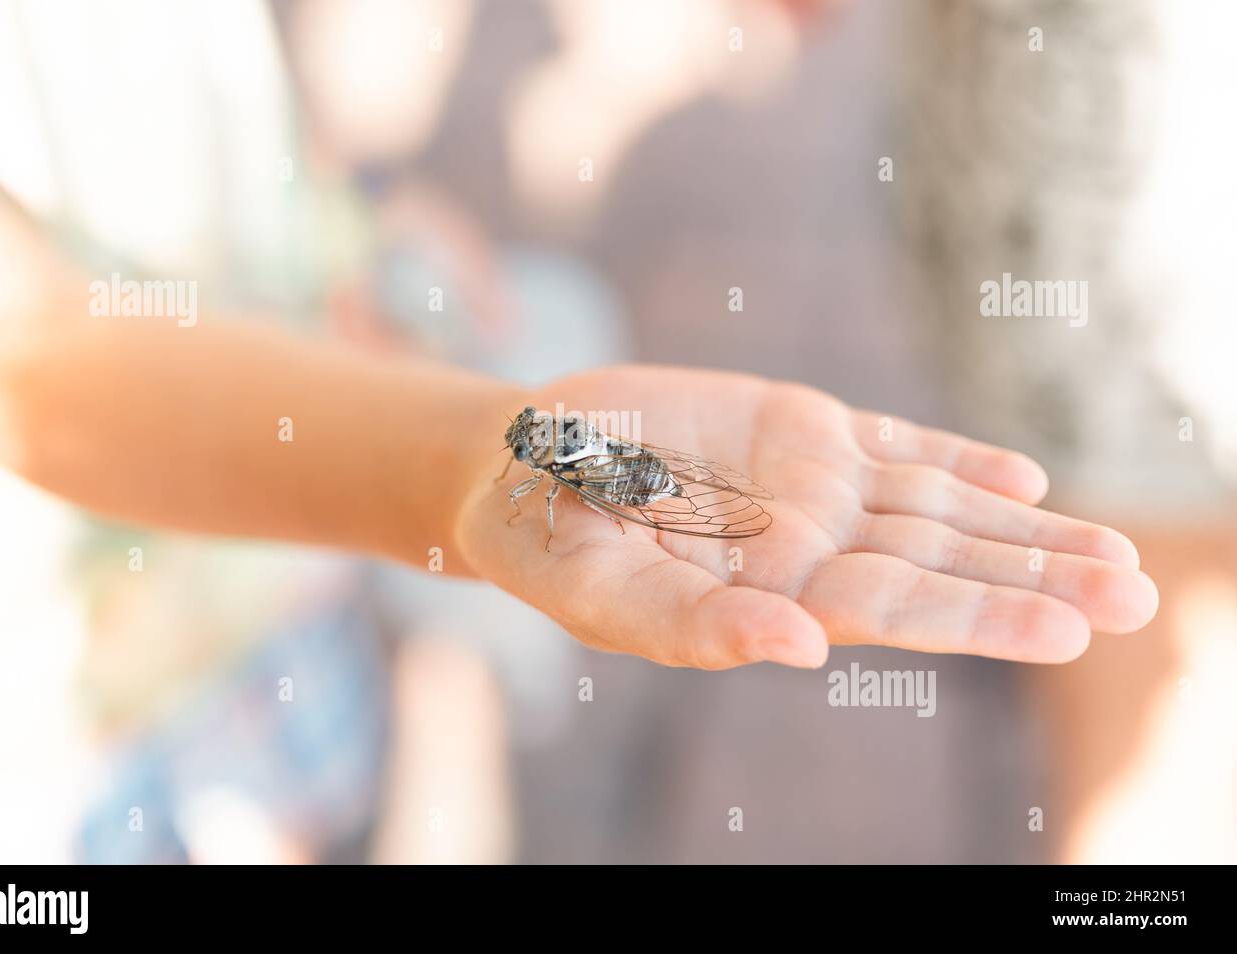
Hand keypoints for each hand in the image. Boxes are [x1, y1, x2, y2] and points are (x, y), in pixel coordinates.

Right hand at [455, 365, 1158, 667]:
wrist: (521, 465)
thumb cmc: (543, 540)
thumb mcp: (603, 590)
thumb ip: (697, 625)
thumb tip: (803, 646)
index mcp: (770, 593)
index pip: (897, 610)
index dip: (980, 616)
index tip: (1070, 628)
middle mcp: (809, 546)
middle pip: (942, 563)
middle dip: (1036, 579)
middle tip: (1136, 597)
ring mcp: (811, 486)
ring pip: (938, 506)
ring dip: (1026, 529)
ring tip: (1116, 557)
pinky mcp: (799, 430)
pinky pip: (895, 445)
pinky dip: (959, 458)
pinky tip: (1023, 476)